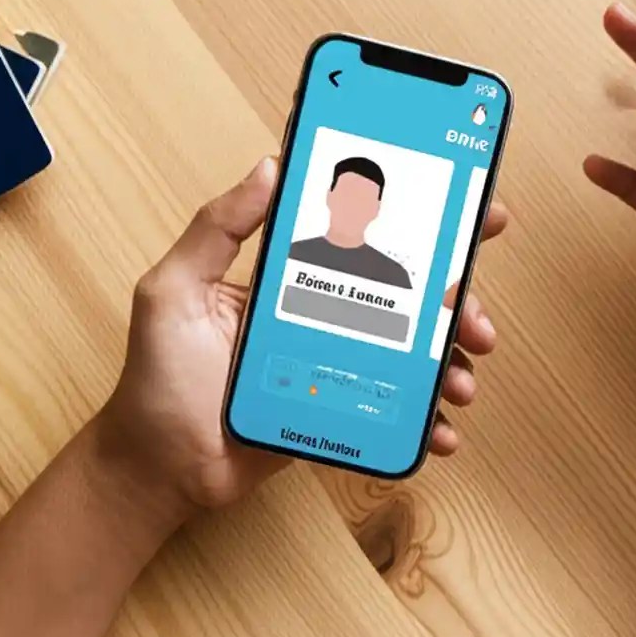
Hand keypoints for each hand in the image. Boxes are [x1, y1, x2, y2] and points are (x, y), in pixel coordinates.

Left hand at [99, 157, 507, 513]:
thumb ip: (217, 229)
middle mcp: (326, 314)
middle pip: (411, 298)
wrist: (159, 469)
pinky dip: (428, 421)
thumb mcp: (173, 290)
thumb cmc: (158, 377)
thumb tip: (269, 166)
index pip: (367, 236)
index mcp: (295, 276)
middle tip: (477, 322)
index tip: (477, 213)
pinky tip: (441, 432)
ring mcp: (340, 366)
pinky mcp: (343, 415)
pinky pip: (396, 414)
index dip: (425, 222)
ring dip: (452, 363)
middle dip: (459, 305)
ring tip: (462, 382)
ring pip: (415, 355)